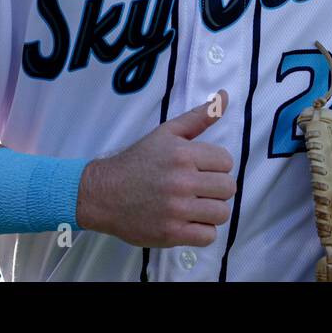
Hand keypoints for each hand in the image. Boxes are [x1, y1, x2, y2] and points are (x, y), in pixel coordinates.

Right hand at [76, 90, 234, 247]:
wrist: (103, 193)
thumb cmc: (137, 162)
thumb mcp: (166, 133)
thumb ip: (198, 117)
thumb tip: (225, 95)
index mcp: (183, 154)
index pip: (226, 162)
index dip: (216, 166)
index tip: (200, 169)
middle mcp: (181, 181)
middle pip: (228, 188)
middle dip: (216, 188)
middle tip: (198, 188)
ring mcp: (177, 210)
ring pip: (222, 213)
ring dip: (211, 210)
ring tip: (195, 205)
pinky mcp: (171, 233)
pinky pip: (208, 236)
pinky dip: (202, 231)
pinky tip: (188, 221)